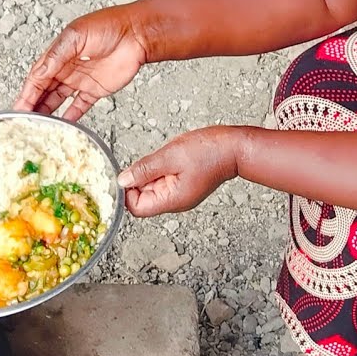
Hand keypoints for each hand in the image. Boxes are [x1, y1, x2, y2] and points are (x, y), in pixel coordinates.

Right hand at [14, 8, 147, 120]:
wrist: (137, 34)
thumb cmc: (110, 26)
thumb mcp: (76, 36)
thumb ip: (56, 57)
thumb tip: (38, 73)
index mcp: (58, 54)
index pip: (36, 78)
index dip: (27, 94)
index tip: (19, 109)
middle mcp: (66, 67)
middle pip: (44, 91)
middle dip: (33, 106)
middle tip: (24, 122)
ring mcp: (80, 79)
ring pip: (58, 100)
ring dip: (48, 112)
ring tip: (38, 126)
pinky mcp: (95, 89)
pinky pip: (79, 106)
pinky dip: (71, 116)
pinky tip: (63, 125)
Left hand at [117, 127, 244, 217]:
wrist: (234, 148)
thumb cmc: (209, 152)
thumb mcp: (170, 156)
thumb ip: (144, 169)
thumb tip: (123, 180)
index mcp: (172, 200)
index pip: (137, 208)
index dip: (126, 192)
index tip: (126, 174)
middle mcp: (176, 202)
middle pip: (143, 199)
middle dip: (139, 180)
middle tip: (147, 161)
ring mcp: (180, 194)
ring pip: (152, 188)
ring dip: (150, 173)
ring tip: (162, 158)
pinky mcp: (183, 185)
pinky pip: (163, 181)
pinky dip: (159, 170)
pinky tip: (168, 159)